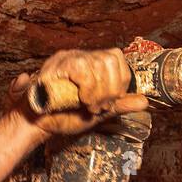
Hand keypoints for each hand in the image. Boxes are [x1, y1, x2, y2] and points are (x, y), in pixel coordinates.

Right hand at [6, 47, 147, 138]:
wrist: (37, 125)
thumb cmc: (63, 117)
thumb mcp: (98, 114)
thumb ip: (118, 106)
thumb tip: (144, 102)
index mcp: (91, 64)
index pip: (117, 59)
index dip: (120, 82)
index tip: (108, 103)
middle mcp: (80, 56)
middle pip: (111, 58)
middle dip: (111, 88)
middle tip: (98, 107)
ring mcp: (68, 57)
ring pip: (99, 62)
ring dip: (99, 90)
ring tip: (89, 105)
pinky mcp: (56, 64)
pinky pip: (82, 67)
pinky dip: (88, 86)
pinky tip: (82, 99)